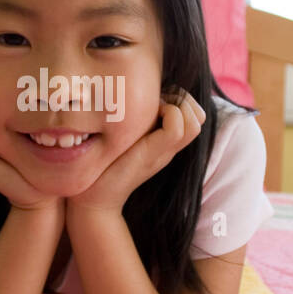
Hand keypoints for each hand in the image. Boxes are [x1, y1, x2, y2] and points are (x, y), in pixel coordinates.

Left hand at [66, 88, 205, 216]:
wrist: (93, 200)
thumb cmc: (101, 166)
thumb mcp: (122, 137)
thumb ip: (132, 121)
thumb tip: (128, 92)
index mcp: (164, 142)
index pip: (194, 113)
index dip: (179, 97)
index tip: (154, 97)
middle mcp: (169, 147)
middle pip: (200, 116)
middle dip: (180, 98)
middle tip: (154, 101)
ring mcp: (163, 152)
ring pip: (195, 121)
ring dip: (175, 105)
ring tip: (151, 109)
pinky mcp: (152, 155)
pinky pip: (176, 127)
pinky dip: (165, 113)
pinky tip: (142, 118)